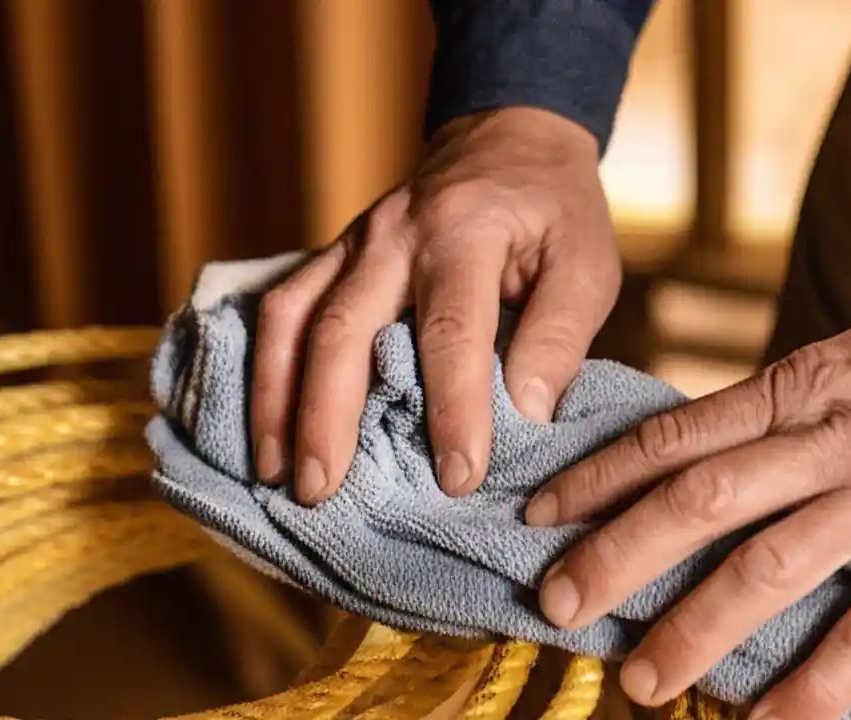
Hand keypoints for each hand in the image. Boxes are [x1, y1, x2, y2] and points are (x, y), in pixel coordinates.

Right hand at [252, 107, 619, 503]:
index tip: (458, 478)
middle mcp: (395, 235)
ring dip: (277, 397)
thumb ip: (559, 337)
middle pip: (343, 326)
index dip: (452, 410)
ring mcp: (354, 242)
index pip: (451, 332)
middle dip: (327, 415)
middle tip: (321, 490)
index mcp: (465, 233)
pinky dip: (265, 367)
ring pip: (293, 317)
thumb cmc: (554, 212)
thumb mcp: (586, 265)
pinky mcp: (334, 256)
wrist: (509, 140)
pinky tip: (264, 423)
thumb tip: (523, 414)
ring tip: (277, 472)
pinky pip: (283, 307)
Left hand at [526, 262, 850, 716]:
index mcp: (794, 390)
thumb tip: (699, 459)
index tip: (539, 514)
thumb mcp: (843, 358)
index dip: (597, 479)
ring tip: (642, 682)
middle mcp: (824, 444)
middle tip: (557, 604)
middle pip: (696, 504)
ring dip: (695, 629)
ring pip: (766, 569)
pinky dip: (815, 683)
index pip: (672, 436)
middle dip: (616, 557)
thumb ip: (775, 414)